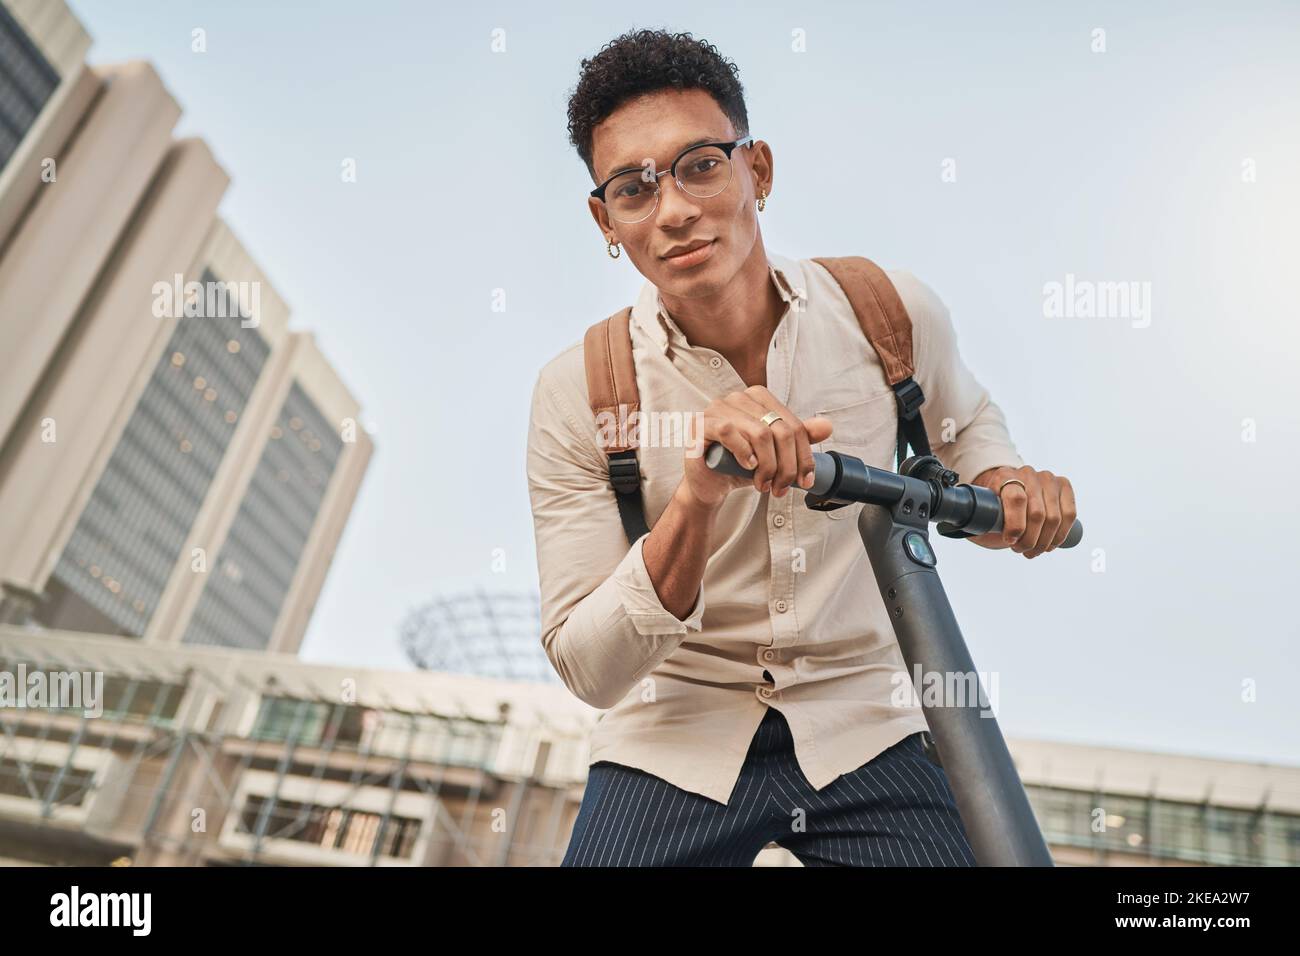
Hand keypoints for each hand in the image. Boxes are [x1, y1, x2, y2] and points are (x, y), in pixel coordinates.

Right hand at [681, 385, 832, 509]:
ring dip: (767, 465)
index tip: (805, 480)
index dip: (804, 455)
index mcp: (759, 398)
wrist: (709, 483)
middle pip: (779, 430)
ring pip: (759, 433)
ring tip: (764, 484)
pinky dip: (743, 451)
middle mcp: (739, 398)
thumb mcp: (774, 454)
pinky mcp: (701, 423)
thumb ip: (797, 438)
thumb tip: (827, 426)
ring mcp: (718, 408)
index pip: (793, 424)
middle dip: (786, 465)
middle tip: (782, 488)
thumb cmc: (739, 465)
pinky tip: (747, 466)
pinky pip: (728, 431)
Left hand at [966, 465, 1076, 556]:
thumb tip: (975, 530)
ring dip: (1044, 542)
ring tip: (1033, 551)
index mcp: (1004, 475)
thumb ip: (984, 517)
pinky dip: (1060, 535)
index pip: (1016, 500)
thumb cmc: (997, 504)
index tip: (1010, 542)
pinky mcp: (1064, 486)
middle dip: (1029, 540)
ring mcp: (1048, 478)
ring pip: (1054, 518)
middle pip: (1037, 514)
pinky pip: (1069, 515)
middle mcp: (1028, 473)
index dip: (1015, 525)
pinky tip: (1050, 545)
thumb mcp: (986, 508)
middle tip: (1020, 550)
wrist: (1011, 489)